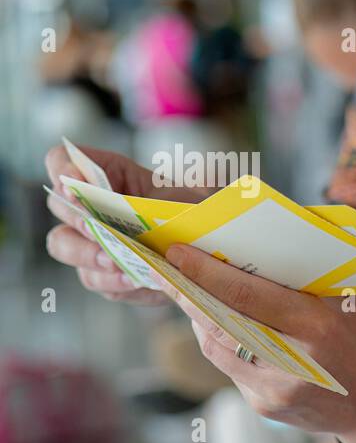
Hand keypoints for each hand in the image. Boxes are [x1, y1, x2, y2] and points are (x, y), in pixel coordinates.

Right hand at [43, 144, 208, 305]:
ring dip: (87, 253)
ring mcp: (89, 242)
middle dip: (75, 218)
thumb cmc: (191, 215)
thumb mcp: (180, 198)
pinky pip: (94, 278)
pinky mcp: (102, 274)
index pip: (62, 162)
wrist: (208, 252)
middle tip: (95, 229)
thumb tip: (135, 211)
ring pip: (64, 245)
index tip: (74, 184)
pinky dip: (112, 281)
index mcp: (105, 176)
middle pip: (59, 207)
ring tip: (114, 260)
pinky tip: (132, 279)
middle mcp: (88, 208)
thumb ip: (157, 198)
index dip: (63, 169)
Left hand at [158, 243, 355, 442]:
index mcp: (318, 328)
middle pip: (223, 323)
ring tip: (191, 296)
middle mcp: (295, 363)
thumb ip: (296, 291)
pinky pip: (230, 369)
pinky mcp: (264, 408)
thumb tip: (243, 263)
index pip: (248, 297)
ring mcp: (276, 391)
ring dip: (200, 320)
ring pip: (217, 348)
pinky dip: (221, 345)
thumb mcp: (341, 310)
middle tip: (169, 271)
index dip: (207, 274)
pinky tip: (221, 330)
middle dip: (190, 294)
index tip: (178, 253)